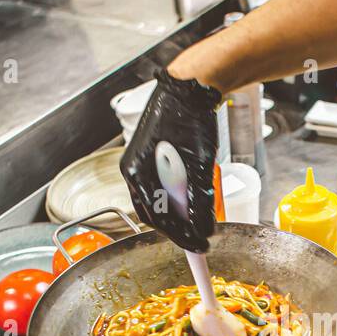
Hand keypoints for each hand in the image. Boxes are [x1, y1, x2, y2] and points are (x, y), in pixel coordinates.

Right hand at [119, 68, 221, 252]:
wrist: (189, 88)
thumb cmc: (190, 119)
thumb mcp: (198, 165)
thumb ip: (198, 200)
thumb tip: (202, 229)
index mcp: (137, 172)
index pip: (156, 217)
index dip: (180, 235)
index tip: (199, 247)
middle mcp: (134, 170)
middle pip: (154, 212)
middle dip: (178, 228)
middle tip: (201, 239)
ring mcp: (141, 164)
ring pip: (159, 201)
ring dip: (180, 214)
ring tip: (201, 222)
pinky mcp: (152, 158)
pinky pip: (162, 186)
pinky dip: (178, 198)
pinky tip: (193, 201)